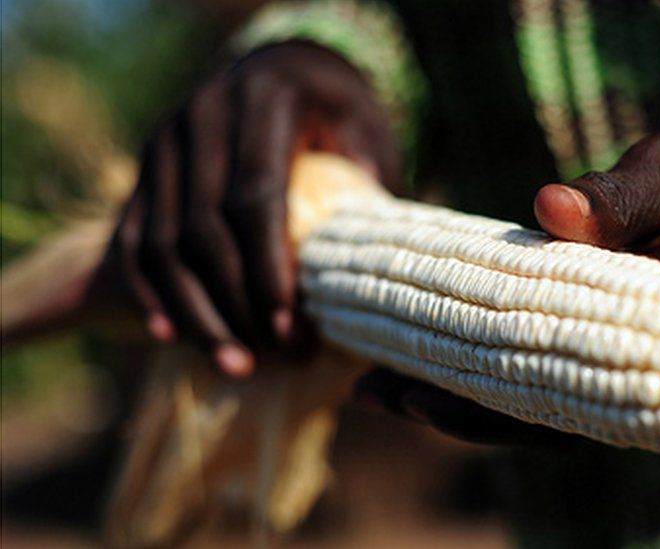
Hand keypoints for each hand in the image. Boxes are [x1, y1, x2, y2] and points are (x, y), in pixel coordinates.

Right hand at [111, 40, 399, 376]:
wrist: (281, 68)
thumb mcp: (366, 135)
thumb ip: (370, 189)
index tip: (290, 329)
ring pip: (162, 242)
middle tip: (272, 358)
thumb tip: (378, 271)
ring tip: (234, 364)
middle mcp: (204, 116)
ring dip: (194, 313)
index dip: (269, 269)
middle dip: (235, 304)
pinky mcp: (146, 167)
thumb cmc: (338, 114)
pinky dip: (151, 291)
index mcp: (265, 102)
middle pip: (203, 228)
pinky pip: (134, 238)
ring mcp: (166, 142)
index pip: (256, 196)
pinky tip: (173, 335)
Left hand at [360, 112, 659, 443]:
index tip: (417, 395)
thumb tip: (547, 209)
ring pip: (536, 400)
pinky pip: (544, 369)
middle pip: (538, 416)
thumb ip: (618, 199)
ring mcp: (626, 361)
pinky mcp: (609, 339)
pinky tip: (433, 348)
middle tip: (372, 389)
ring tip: (382, 379)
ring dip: (460, 392)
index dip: (489, 412)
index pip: (568, 405)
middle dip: (452, 410)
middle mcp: (645, 372)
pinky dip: (487, 366)